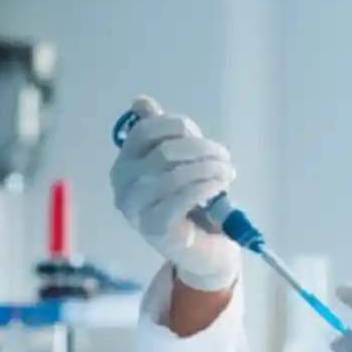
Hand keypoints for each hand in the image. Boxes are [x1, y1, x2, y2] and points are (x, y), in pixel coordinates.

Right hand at [110, 96, 240, 290]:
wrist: (204, 250)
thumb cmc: (191, 203)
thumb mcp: (178, 164)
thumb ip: (162, 135)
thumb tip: (140, 101)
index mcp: (124, 165)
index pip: (144, 131)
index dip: (176, 125)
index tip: (200, 135)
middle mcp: (122, 187)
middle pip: (164, 152)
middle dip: (201, 149)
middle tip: (224, 157)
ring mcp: (136, 211)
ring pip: (174, 175)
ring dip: (209, 168)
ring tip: (228, 172)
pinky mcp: (156, 230)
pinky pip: (181, 198)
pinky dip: (206, 187)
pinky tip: (220, 186)